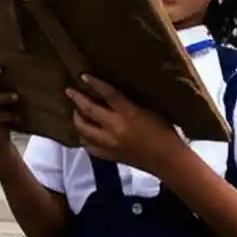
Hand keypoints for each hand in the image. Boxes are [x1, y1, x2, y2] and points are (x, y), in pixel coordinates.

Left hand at [67, 75, 185, 175]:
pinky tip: (83, 133)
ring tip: (75, 111)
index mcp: (129, 113)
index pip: (108, 93)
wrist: (167, 159)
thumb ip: (130, 101)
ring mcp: (110, 144)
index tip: (83, 76)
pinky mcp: (109, 156)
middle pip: (89, 111)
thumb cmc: (163, 130)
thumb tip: (111, 92)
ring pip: (84, 130)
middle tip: (69, 91)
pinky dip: (83, 138)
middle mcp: (115, 128)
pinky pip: (89, 146)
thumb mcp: (149, 110)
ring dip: (77, 119)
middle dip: (77, 100)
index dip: (94, 84)